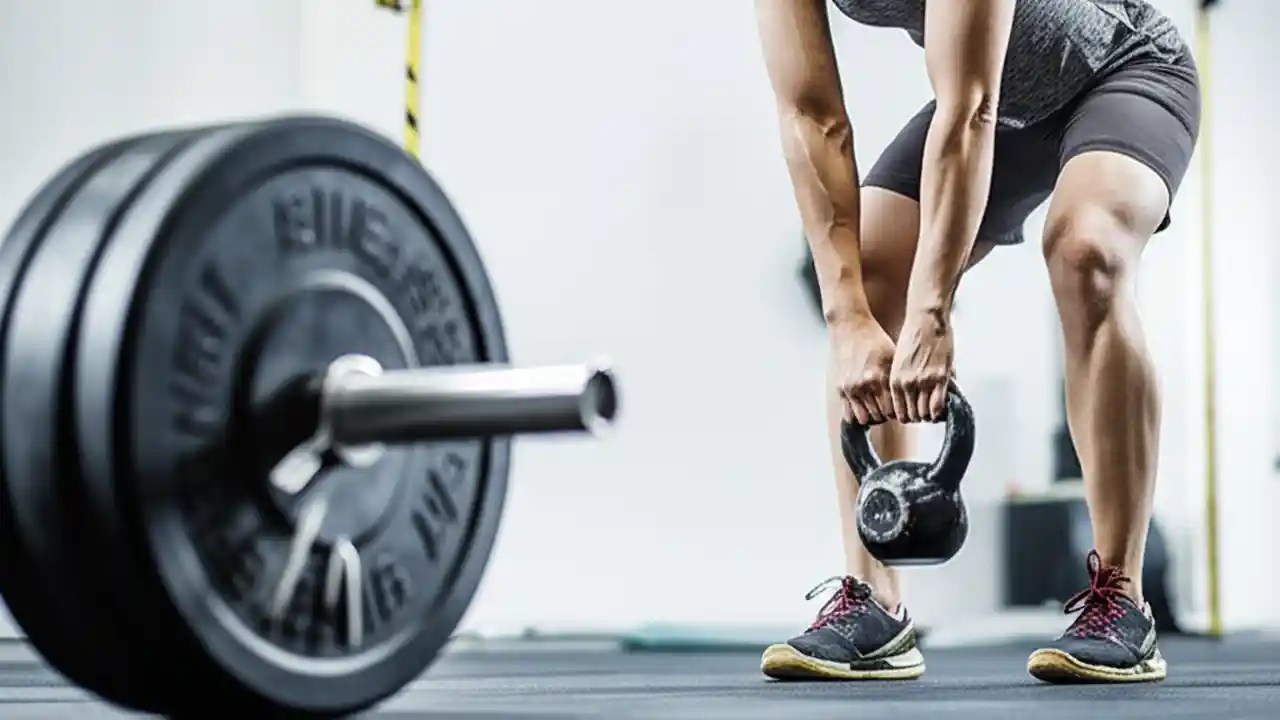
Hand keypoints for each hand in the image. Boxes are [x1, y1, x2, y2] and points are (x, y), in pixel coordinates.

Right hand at [830, 317, 896, 425]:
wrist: (850, 327)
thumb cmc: (875, 339)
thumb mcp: (892, 356)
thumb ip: (896, 379)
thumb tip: (909, 397)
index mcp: (879, 378)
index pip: (892, 410)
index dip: (898, 412)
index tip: (900, 407)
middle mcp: (863, 386)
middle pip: (878, 416)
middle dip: (886, 415)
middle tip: (889, 408)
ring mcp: (850, 388)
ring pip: (863, 419)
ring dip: (871, 417)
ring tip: (876, 409)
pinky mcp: (840, 388)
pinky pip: (848, 414)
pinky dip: (857, 415)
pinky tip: (863, 407)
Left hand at [890, 308, 953, 422]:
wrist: (925, 319)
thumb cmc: (914, 337)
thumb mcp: (901, 363)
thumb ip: (905, 381)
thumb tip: (913, 397)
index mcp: (894, 381)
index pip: (898, 413)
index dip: (908, 416)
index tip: (914, 413)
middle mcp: (907, 384)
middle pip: (912, 416)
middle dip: (920, 417)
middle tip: (927, 412)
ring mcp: (923, 382)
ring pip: (925, 414)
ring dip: (931, 416)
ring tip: (936, 410)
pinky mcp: (940, 377)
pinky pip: (938, 406)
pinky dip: (941, 412)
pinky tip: (943, 408)